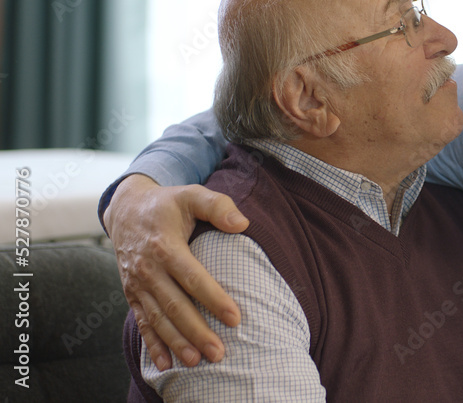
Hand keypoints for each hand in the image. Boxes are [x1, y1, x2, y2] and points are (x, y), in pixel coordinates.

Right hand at [104, 174, 248, 369]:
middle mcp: (148, 269)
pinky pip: (142, 321)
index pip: (193, 278)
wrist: (125, 208)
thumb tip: (242, 223)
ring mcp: (137, 283)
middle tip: (219, 352)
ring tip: (197, 361)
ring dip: (177, 342)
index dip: (214, 298)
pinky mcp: (131, 293)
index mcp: (165, 246)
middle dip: (197, 331)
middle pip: (175, 305)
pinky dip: (153, 344)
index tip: (235, 318)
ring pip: (158, 319)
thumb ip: (217, 205)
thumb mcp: (191, 194)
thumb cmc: (167, 203)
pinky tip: (166, 363)